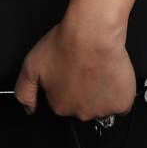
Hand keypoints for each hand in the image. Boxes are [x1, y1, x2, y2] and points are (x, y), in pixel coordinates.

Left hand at [14, 14, 135, 121]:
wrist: (92, 34)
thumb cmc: (65, 44)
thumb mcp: (31, 64)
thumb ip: (24, 91)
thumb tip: (28, 109)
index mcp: (59, 105)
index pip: (63, 101)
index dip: (66, 83)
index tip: (69, 69)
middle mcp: (80, 113)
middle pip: (82, 105)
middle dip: (83, 90)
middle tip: (83, 67)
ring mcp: (102, 110)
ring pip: (102, 104)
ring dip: (101, 91)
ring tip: (97, 67)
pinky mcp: (122, 104)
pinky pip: (122, 103)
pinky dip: (119, 91)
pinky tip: (111, 74)